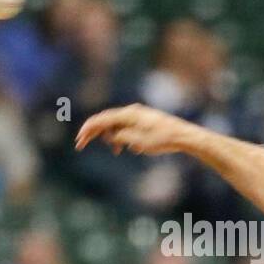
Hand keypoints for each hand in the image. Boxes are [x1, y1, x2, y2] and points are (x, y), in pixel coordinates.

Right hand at [74, 104, 191, 156]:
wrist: (184, 136)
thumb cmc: (163, 139)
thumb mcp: (139, 142)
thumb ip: (121, 137)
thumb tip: (111, 136)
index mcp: (128, 114)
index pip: (101, 120)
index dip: (88, 130)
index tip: (79, 141)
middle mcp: (132, 111)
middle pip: (106, 120)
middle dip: (95, 133)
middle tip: (82, 145)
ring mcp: (138, 115)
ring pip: (116, 125)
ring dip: (111, 138)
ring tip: (117, 151)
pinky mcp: (144, 120)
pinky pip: (126, 127)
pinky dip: (122, 137)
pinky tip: (130, 148)